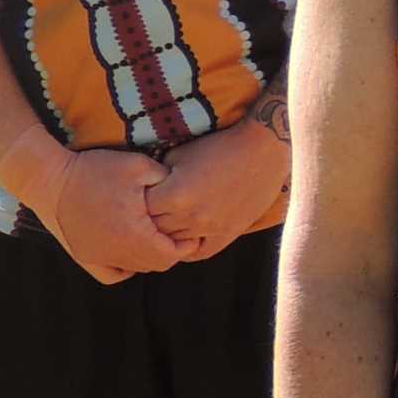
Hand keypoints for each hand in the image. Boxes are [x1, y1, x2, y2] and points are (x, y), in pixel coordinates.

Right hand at [24, 147, 180, 282]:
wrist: (48, 178)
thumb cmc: (94, 170)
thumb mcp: (138, 166)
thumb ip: (166, 180)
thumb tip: (184, 191)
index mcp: (132, 234)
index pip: (170, 255)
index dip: (185, 245)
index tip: (189, 230)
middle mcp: (114, 253)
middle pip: (154, 265)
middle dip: (169, 251)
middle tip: (175, 233)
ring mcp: (96, 258)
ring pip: (134, 270)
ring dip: (148, 257)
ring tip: (154, 236)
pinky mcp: (82, 257)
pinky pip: (111, 274)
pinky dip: (124, 266)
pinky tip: (128, 247)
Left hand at [145, 118, 290, 261]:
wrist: (263, 149)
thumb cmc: (219, 146)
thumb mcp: (180, 154)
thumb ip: (158, 176)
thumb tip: (144, 188)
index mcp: (175, 195)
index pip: (140, 209)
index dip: (135, 202)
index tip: (134, 197)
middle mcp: (190, 216)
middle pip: (154, 229)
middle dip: (147, 220)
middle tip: (143, 213)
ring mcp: (210, 228)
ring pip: (174, 243)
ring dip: (166, 235)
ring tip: (162, 225)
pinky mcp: (227, 233)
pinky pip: (199, 252)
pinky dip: (187, 249)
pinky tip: (182, 240)